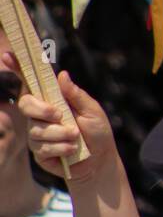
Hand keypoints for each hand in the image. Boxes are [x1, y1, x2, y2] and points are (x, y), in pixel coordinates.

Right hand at [0, 55, 115, 184]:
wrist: (100, 161)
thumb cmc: (97, 132)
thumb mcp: (92, 111)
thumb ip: (76, 95)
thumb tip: (62, 75)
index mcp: (53, 99)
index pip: (32, 82)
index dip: (18, 68)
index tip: (8, 55)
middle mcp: (41, 114)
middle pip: (26, 104)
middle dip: (41, 109)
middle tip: (59, 115)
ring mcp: (37, 132)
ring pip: (36, 129)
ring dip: (60, 134)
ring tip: (76, 137)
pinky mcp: (38, 151)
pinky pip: (41, 147)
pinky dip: (60, 147)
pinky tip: (72, 150)